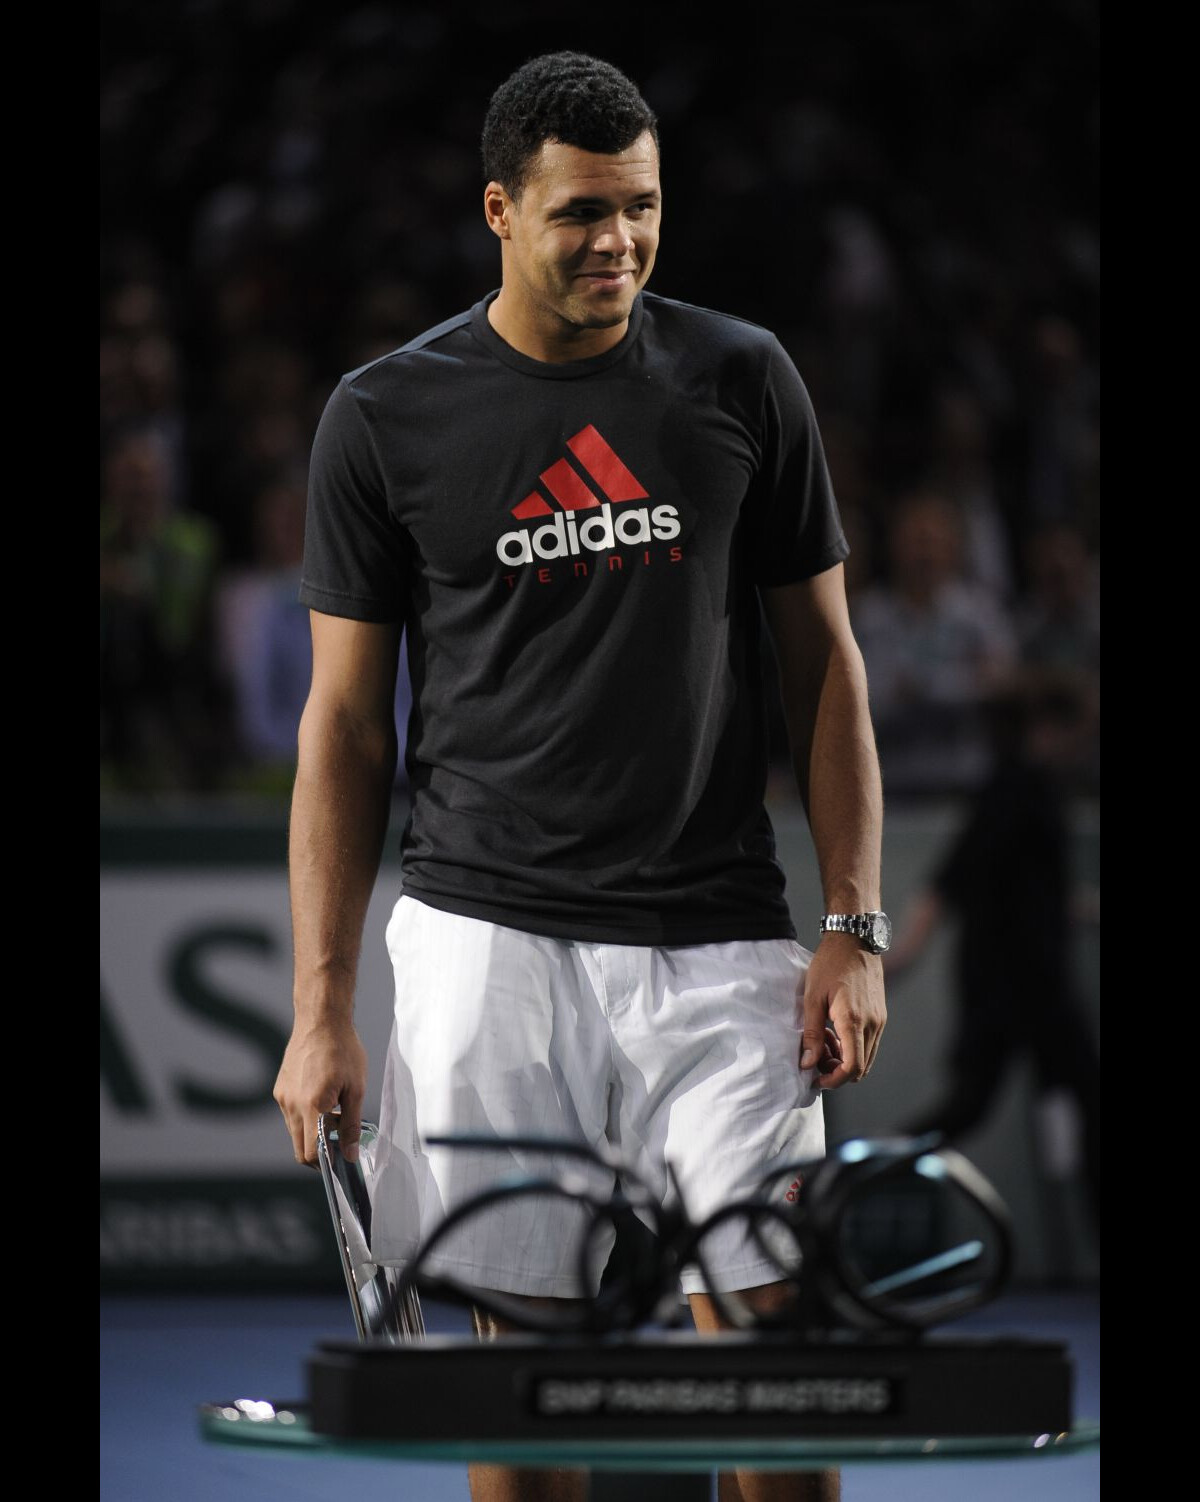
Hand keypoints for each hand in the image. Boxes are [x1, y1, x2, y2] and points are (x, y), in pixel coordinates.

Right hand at [273, 1016, 367, 1165]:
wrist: (321, 1021)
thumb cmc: (343, 1050)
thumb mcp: (357, 1089)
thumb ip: (352, 1125)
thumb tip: (350, 1154)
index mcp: (313, 1106)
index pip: (310, 1154)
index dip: (325, 1162)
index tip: (340, 1158)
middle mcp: (292, 1104)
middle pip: (299, 1148)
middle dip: (318, 1152)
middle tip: (339, 1140)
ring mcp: (283, 1097)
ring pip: (294, 1132)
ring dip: (311, 1133)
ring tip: (333, 1113)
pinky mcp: (280, 1089)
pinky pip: (290, 1115)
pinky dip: (304, 1117)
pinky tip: (321, 1100)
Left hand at [798, 932, 885, 1088]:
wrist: (854, 939)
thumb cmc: (830, 964)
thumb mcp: (812, 998)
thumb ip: (810, 1033)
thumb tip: (806, 1063)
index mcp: (854, 1021)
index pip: (852, 1067)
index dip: (834, 1080)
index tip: (816, 1077)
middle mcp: (873, 1024)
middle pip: (861, 1067)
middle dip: (837, 1071)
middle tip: (816, 1057)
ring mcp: (880, 1020)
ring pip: (866, 1057)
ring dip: (845, 1059)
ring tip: (823, 1041)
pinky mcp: (881, 1015)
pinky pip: (869, 1042)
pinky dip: (853, 1046)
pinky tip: (834, 1031)